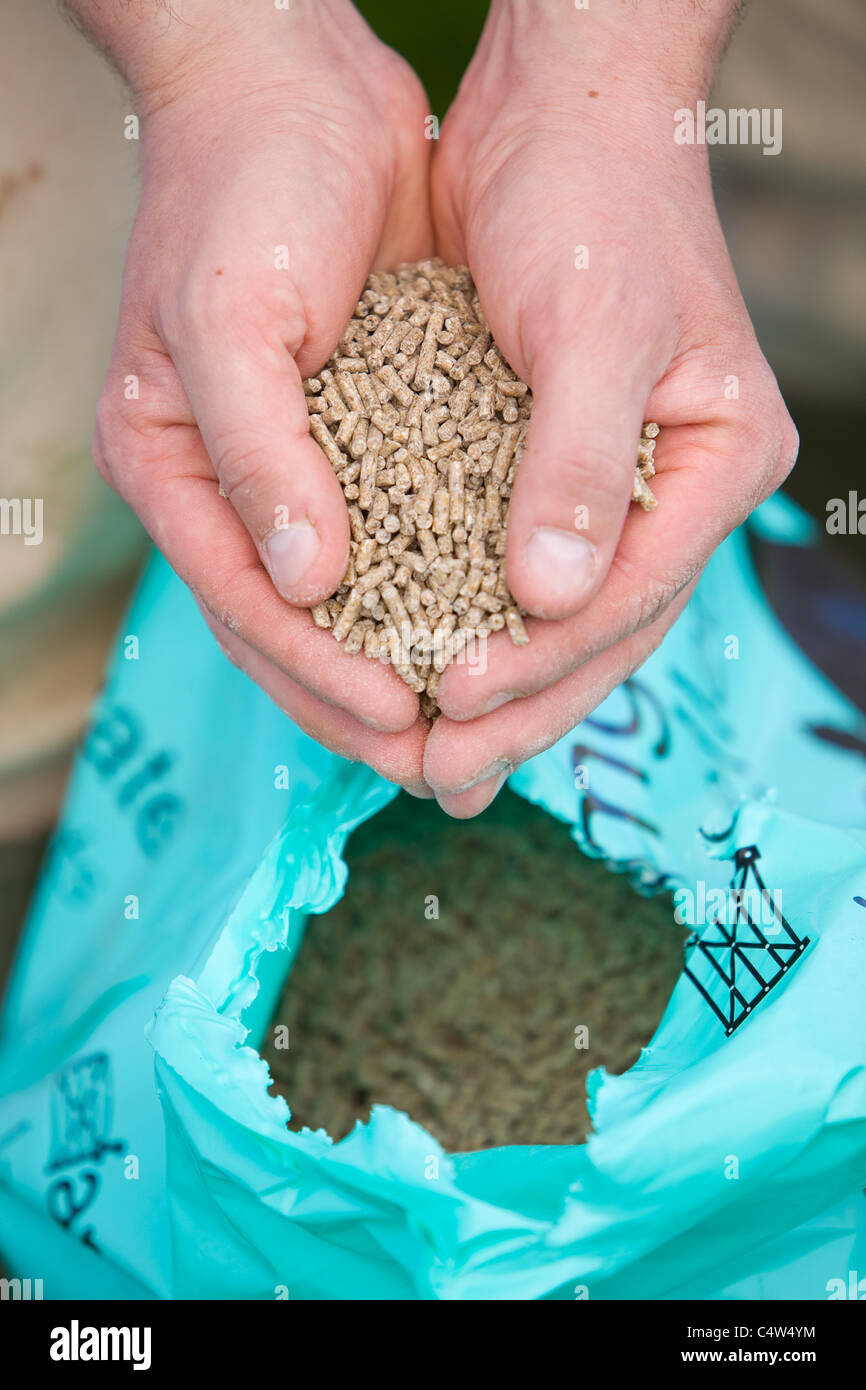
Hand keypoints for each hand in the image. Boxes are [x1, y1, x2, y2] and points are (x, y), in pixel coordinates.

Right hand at [88, 0, 433, 791]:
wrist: (294, 87)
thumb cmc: (241, 187)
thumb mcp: (229, 316)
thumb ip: (260, 453)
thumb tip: (308, 581)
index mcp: (177, 472)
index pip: (250, 608)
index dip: (324, 674)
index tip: (404, 720)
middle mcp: (237, 489)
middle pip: (300, 633)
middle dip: (368, 705)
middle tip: (447, 769)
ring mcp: (303, 470)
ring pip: (358, 603)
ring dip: (414, 669)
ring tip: (478, 733)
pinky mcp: (366, 439)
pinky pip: (406, 541)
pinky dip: (444, 594)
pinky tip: (497, 631)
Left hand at [426, 0, 797, 815]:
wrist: (555, 113)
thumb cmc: (592, 197)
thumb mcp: (595, 326)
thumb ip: (579, 465)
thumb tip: (549, 599)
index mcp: (717, 461)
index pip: (632, 593)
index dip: (544, 658)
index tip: (454, 701)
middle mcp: (670, 488)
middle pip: (599, 631)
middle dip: (518, 707)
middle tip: (441, 778)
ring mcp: (610, 484)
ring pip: (553, 617)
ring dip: (492, 691)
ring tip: (428, 762)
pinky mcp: (542, 467)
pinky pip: (505, 569)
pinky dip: (462, 622)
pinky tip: (416, 671)